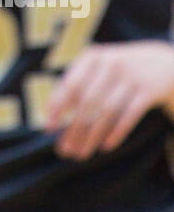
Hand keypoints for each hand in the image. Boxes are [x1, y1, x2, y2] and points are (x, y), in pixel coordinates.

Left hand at [44, 40, 173, 158]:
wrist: (163, 63)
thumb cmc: (119, 71)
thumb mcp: (98, 68)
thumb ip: (76, 86)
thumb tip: (52, 119)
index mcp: (92, 57)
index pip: (70, 84)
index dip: (58, 107)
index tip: (49, 128)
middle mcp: (110, 64)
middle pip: (88, 102)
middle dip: (74, 129)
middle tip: (66, 150)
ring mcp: (130, 77)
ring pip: (107, 112)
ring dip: (92, 135)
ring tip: (82, 153)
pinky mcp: (148, 91)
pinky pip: (129, 115)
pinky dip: (116, 132)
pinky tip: (105, 146)